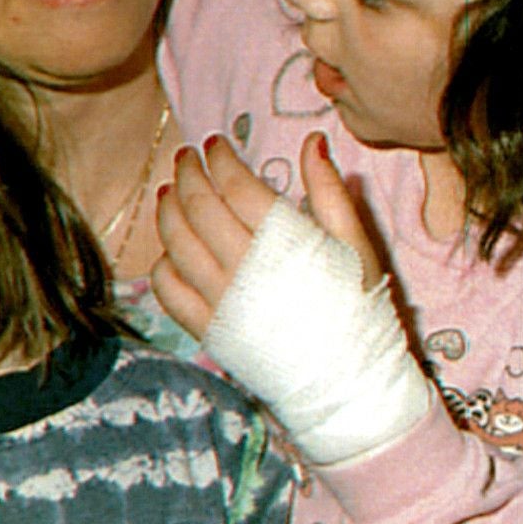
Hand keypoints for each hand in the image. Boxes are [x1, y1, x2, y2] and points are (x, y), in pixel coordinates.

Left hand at [153, 132, 380, 342]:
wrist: (349, 382)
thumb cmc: (358, 309)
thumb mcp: (355, 245)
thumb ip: (330, 191)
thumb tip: (312, 142)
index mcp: (284, 241)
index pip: (236, 185)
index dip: (220, 159)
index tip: (214, 145)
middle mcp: (245, 267)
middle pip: (199, 207)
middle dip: (187, 175)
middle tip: (186, 159)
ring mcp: (221, 300)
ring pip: (177, 243)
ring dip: (167, 210)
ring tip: (169, 192)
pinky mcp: (209, 329)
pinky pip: (170, 289)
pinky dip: (164, 263)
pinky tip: (171, 250)